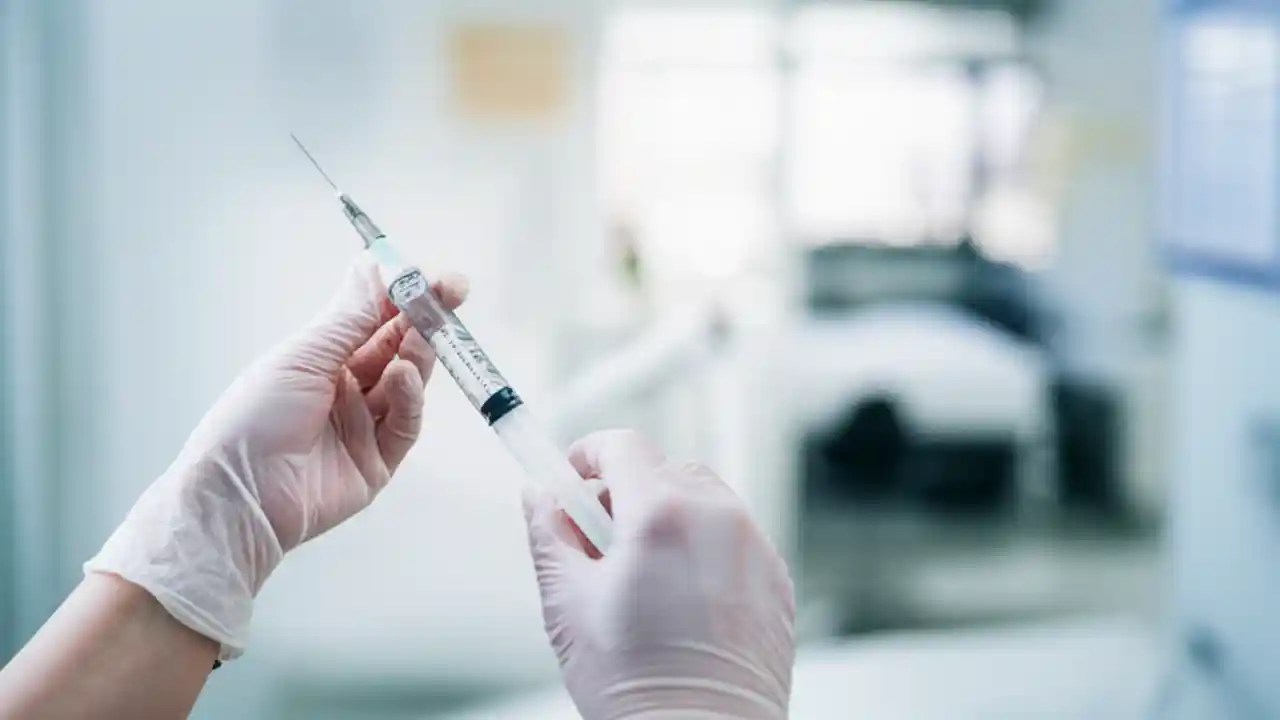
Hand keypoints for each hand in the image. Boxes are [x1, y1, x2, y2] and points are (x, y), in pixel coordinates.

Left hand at [85, 257, 466, 660]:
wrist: (241, 497)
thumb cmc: (254, 418)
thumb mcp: (304, 356)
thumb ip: (350, 315)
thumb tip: (374, 263)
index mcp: (323, 358)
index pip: (374, 319)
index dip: (405, 296)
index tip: (435, 276)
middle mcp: (347, 388)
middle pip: (398, 348)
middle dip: (425, 320)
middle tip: (450, 295)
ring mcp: (364, 425)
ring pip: (408, 383)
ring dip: (417, 356)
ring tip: (421, 337)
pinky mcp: (379, 462)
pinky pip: (406, 425)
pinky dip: (410, 399)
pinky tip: (402, 378)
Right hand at [522, 430, 795, 719]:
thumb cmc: (636, 684)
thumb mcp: (567, 604)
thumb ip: (548, 534)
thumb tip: (538, 496)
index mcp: (662, 516)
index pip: (623, 446)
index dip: (589, 454)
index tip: (572, 475)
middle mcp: (717, 519)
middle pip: (664, 468)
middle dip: (626, 489)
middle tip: (598, 536)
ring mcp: (754, 548)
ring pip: (704, 498)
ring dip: (669, 513)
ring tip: (641, 570)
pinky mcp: (776, 580)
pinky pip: (736, 537)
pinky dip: (706, 546)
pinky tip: (681, 594)